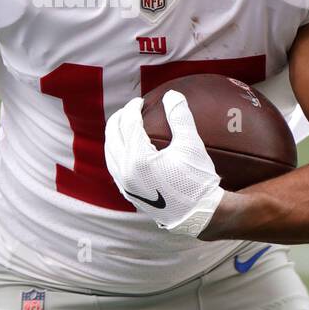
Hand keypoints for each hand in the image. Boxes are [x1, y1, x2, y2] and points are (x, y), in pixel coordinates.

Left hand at [104, 90, 225, 237]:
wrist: (198, 215)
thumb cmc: (197, 180)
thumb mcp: (191, 145)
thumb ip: (180, 117)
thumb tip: (172, 94)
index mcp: (138, 159)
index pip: (128, 124)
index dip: (132, 108)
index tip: (141, 101)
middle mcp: (125, 172)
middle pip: (112, 136)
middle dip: (119, 119)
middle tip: (131, 110)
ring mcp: (124, 184)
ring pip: (110, 152)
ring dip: (115, 135)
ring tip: (126, 125)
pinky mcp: (128, 193)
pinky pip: (114, 166)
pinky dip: (117, 152)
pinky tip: (128, 148)